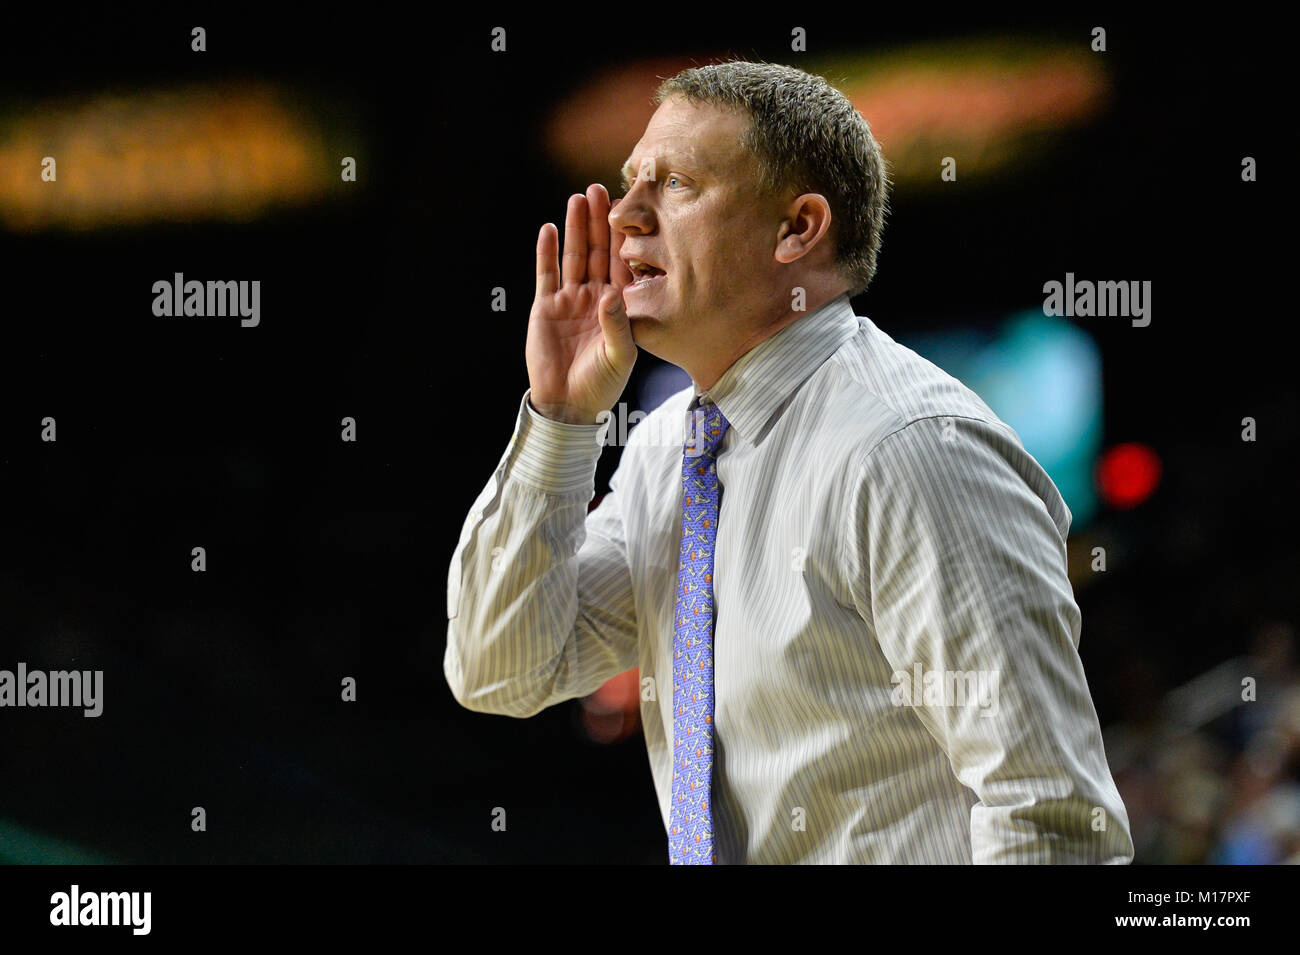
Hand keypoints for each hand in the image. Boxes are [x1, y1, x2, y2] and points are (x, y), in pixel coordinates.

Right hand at [525, 184, 636, 424]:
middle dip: (598, 221)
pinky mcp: (546, 306)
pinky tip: (549, 229)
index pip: (621, 264)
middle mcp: (595, 296)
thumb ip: (617, 324)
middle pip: (597, 251)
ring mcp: (570, 299)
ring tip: (577, 199)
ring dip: (575, 228)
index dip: (622, 237)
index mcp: (618, 305)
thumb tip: (610, 294)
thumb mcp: (620, 355)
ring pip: (573, 256)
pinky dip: (547, 252)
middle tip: (599, 189)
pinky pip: (546, 274)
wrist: (568, 404)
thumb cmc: (602, 383)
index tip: (627, 209)